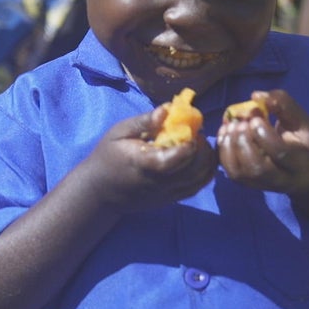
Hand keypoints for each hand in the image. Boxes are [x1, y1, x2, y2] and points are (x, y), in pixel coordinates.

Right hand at [83, 106, 217, 212]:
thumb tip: (167, 109)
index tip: (190, 129)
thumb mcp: (119, 132)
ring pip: (199, 180)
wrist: (100, 191)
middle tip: (198, 135)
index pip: (178, 157)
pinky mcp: (171, 199)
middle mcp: (159, 182)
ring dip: (207, 161)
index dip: (191, 142)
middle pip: (195, 169)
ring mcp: (166, 194)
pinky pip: (196, 188)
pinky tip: (202, 159)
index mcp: (146, 163)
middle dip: (203, 149)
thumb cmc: (108, 156)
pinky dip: (206, 173)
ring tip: (200, 145)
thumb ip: (144, 121)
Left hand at [217, 90, 308, 193]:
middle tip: (241, 123)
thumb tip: (256, 95)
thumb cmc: (305, 143)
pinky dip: (223, 152)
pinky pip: (231, 173)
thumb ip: (284, 105)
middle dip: (244, 143)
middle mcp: (281, 178)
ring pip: (240, 174)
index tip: (256, 118)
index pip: (281, 153)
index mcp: (300, 161)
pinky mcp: (249, 185)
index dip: (264, 135)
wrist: (308, 175)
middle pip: (258, 169)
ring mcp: (262, 184)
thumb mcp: (304, 122)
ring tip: (231, 126)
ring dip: (230, 147)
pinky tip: (225, 134)